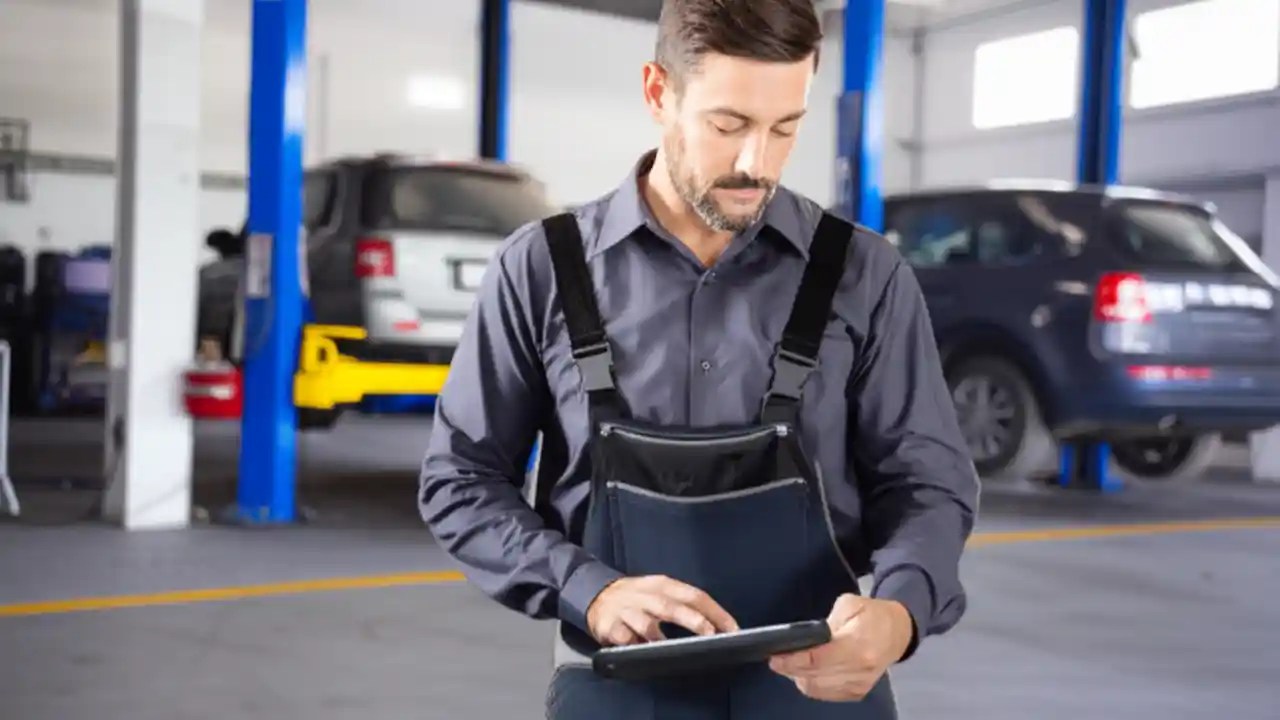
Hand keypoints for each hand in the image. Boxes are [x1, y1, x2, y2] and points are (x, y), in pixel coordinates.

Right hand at [585, 575, 739, 645]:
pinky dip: (634, 644)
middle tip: (711, 634)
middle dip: (693, 620)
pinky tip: (640, 649)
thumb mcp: (659, 592)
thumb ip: (683, 605)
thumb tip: (714, 625)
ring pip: (646, 623)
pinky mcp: (610, 625)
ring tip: (673, 650)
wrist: (596, 594)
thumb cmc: (637, 598)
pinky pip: (624, 638)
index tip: (732, 628)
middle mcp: (646, 595)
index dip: (715, 611)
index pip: (694, 595)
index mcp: (663, 585)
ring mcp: (627, 610)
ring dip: (660, 636)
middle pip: (672, 607)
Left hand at [768, 594, 914, 701]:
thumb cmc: (872, 614)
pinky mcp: (858, 692)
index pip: (819, 659)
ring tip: (789, 664)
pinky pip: (825, 694)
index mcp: (859, 645)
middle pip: (815, 675)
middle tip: (776, 660)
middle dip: (791, 668)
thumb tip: (805, 639)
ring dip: (799, 677)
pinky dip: (811, 684)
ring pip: (817, 687)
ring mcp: (860, 684)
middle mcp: (860, 669)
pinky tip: (805, 672)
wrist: (897, 632)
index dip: (793, 660)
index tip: (775, 657)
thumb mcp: (849, 605)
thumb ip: (826, 624)